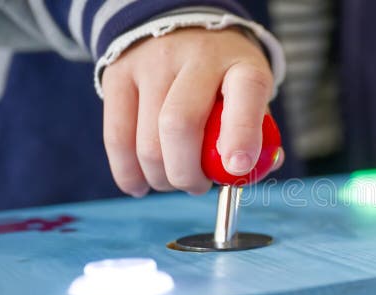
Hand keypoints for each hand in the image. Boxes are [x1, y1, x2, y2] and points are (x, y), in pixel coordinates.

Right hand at [101, 28, 283, 196]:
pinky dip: (129, 175)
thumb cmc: (225, 78)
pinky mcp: (117, 75)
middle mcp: (196, 58)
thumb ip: (259, 136)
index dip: (242, 133)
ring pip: (147, 142)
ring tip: (175, 179)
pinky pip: (116, 140)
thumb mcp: (253, 96)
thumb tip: (252, 171)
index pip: (246, 92)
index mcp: (241, 64)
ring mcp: (151, 64)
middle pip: (180, 125)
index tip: (237, 167)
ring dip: (162, 178)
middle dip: (187, 174)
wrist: (182, 27)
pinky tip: (141, 184)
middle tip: (198, 185)